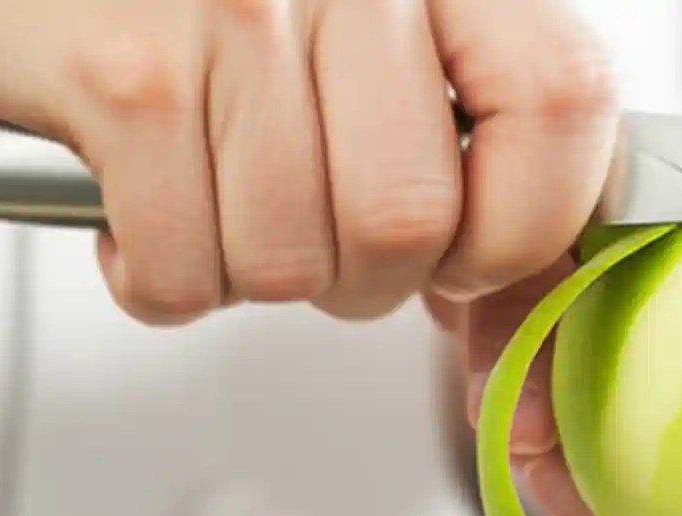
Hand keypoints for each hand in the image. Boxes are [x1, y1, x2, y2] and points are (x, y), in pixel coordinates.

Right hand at [0, 0, 617, 324]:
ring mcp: (231, 12)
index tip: (478, 253)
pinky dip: (164, 276)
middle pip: (410, 217)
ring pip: (293, 263)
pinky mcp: (120, 74)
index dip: (526, 220)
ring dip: (262, 274)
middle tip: (332, 239)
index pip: (561, 100)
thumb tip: (534, 319)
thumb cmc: (241, 19)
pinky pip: (180, 272)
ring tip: (233, 200)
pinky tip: (154, 203)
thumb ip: (490, 174)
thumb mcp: (396, 62)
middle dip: (372, 280)